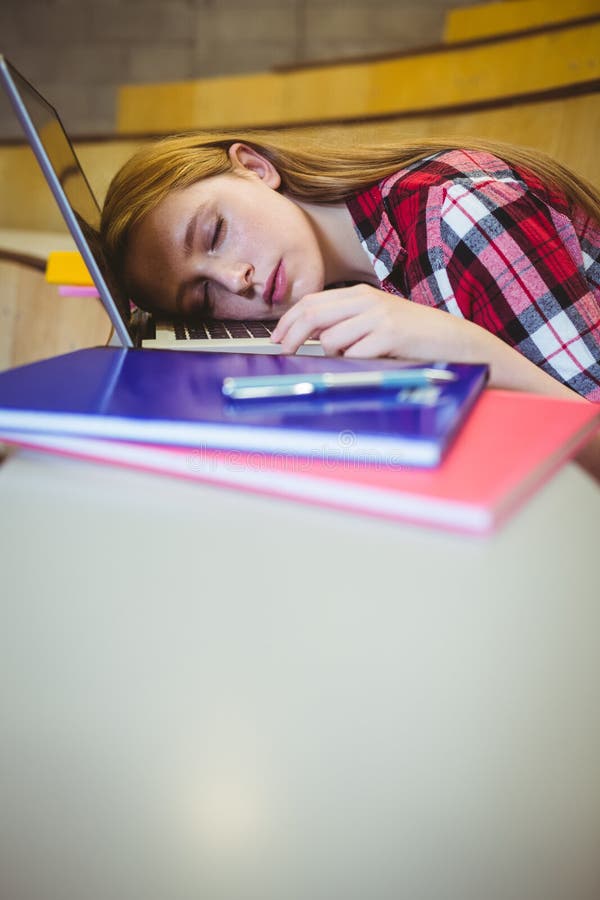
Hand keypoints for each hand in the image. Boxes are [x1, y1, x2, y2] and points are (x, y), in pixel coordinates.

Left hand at [271, 283, 470, 360]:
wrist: (452, 339)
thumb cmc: (411, 334)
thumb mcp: (374, 319)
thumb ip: (344, 322)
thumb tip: (306, 336)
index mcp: (359, 294)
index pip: (310, 302)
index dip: (287, 321)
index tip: (276, 338)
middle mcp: (366, 301)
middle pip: (312, 316)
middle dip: (291, 337)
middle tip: (283, 352)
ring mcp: (378, 317)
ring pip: (330, 340)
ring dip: (331, 356)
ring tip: (352, 358)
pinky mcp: (389, 336)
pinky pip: (353, 355)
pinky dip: (353, 363)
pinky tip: (370, 361)